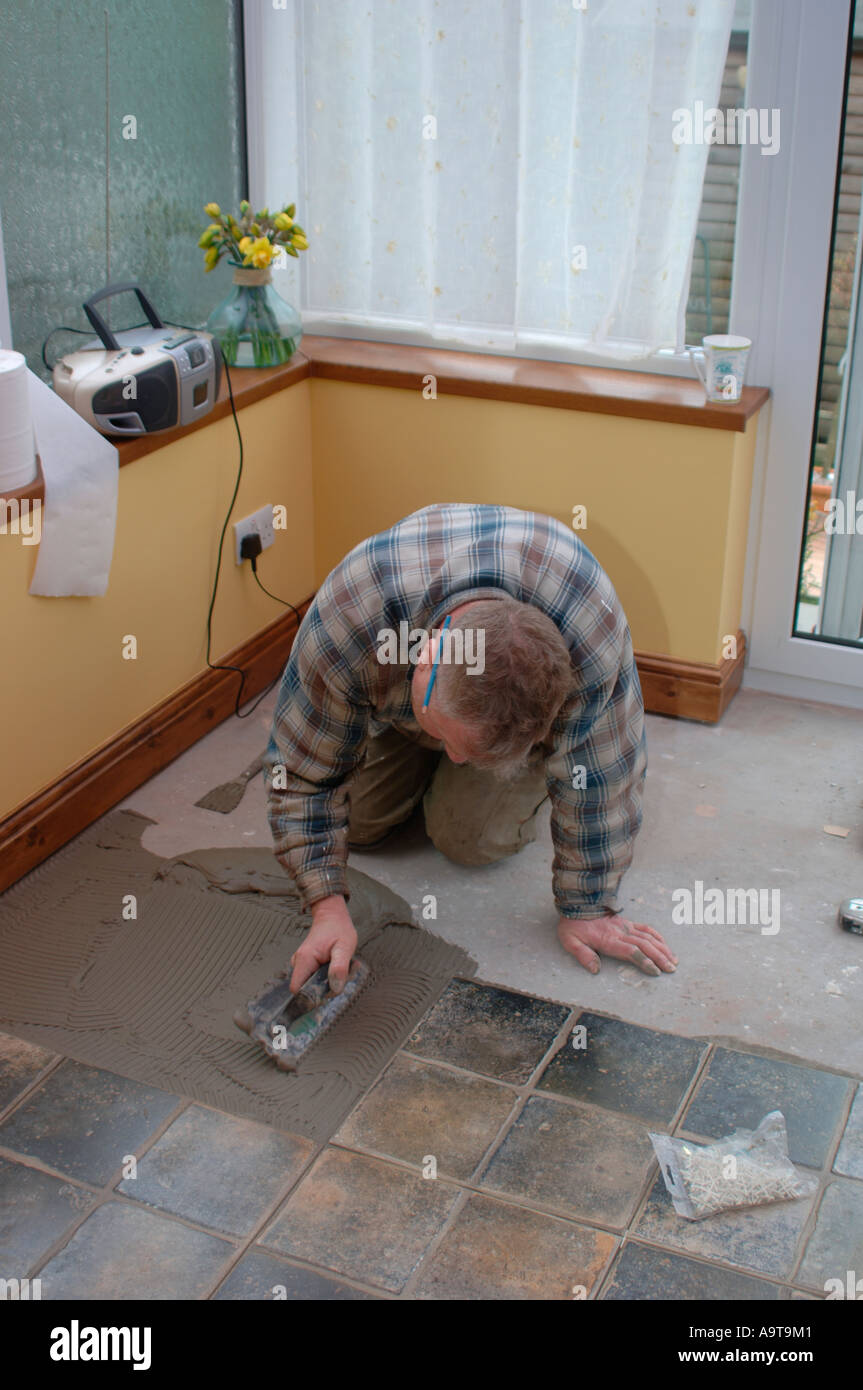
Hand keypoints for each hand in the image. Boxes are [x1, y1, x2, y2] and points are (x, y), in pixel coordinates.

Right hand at [289, 894, 356, 994]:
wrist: (332, 916)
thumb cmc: (338, 929)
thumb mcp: (344, 947)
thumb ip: (339, 968)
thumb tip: (335, 988)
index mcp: (305, 960)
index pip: (298, 990)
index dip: (312, 996)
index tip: (330, 991)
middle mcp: (299, 963)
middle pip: (308, 989)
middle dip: (328, 988)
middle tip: (345, 974)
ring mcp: (302, 964)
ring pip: (314, 985)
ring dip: (331, 982)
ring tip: (345, 966)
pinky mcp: (308, 965)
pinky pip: (316, 978)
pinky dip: (330, 976)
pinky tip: (340, 966)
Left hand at [557, 912, 676, 975]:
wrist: (575, 903)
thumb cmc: (572, 925)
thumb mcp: (570, 941)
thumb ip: (583, 955)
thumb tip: (595, 969)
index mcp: (608, 940)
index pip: (631, 952)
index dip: (645, 961)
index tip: (656, 971)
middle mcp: (620, 933)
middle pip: (645, 945)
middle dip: (660, 958)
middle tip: (671, 969)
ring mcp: (625, 926)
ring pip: (649, 937)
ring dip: (662, 948)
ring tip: (673, 960)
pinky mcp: (626, 922)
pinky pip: (645, 928)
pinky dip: (657, 936)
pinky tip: (664, 944)